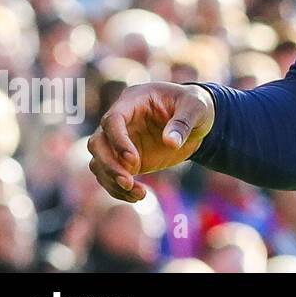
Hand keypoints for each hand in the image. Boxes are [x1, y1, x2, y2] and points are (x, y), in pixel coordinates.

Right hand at [88, 82, 214, 201]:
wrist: (198, 118)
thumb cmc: (195, 105)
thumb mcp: (196, 107)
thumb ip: (183, 123)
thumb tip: (170, 143)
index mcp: (133, 100)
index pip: (112, 120)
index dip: (118, 141)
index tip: (134, 160)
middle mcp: (121, 120)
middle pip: (98, 143)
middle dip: (109, 165)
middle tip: (128, 182)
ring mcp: (120, 141)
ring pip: (99, 162)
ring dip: (113, 181)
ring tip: (139, 194)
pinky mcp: (124, 159)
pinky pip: (111, 176)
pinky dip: (119, 189)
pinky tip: (138, 196)